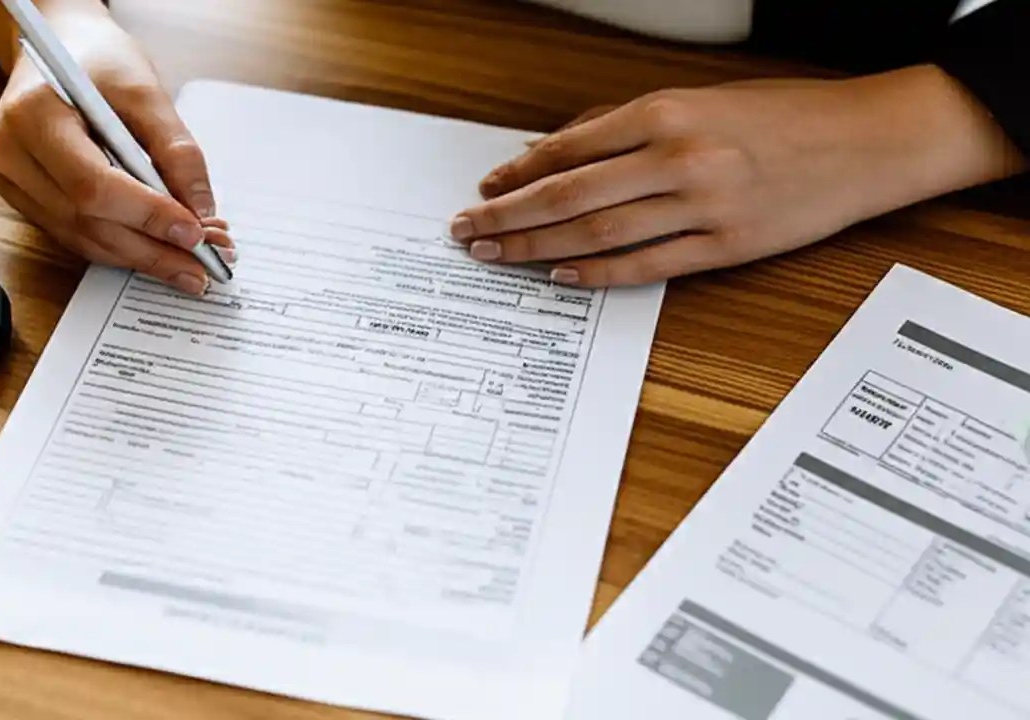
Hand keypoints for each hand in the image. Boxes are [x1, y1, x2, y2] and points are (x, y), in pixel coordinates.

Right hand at [0, 8, 232, 294]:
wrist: (61, 47)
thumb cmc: (99, 60)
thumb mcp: (145, 88)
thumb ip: (175, 149)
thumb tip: (200, 210)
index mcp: (32, 114)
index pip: (92, 185)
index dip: (147, 215)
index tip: (195, 233)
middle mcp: (9, 152)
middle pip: (87, 221)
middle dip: (153, 247)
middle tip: (204, 264)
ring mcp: (10, 178)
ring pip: (82, 238)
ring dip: (142, 255)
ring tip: (190, 262)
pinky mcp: (22, 196)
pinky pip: (75, 235)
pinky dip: (121, 247)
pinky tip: (158, 249)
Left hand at [450, 66, 1023, 287]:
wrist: (866, 141)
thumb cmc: (782, 116)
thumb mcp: (700, 100)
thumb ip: (627, 126)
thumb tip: (558, 151)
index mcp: (668, 112)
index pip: (570, 148)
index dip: (518, 173)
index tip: (485, 187)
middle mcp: (679, 157)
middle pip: (569, 194)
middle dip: (509, 215)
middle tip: (467, 231)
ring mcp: (703, 206)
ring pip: (598, 233)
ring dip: (537, 247)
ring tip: (496, 255)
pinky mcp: (726, 247)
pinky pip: (646, 266)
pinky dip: (597, 273)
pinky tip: (560, 275)